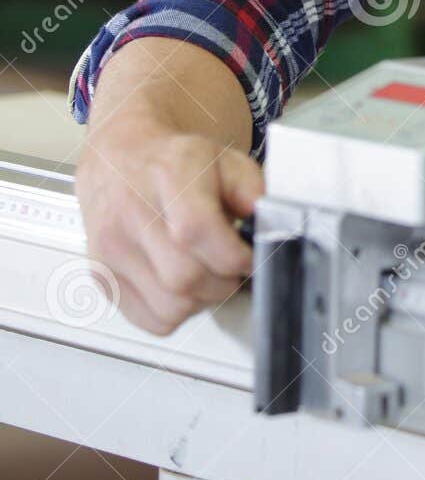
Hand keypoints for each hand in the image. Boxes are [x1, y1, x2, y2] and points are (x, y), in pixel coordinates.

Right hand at [76, 125, 262, 335]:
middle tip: (231, 268)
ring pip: (170, 306)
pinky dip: (176, 313)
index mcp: (167, 174)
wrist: (121, 159)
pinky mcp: (101, 275)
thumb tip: (267, 224)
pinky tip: (181, 285)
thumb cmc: (173, 164)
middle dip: (222, 282)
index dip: (233, 255)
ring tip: (207, 274)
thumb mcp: (224, 159)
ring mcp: (110, 247)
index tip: (247, 257)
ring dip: (201, 300)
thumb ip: (252, 190)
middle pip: (184, 277)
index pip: (196, 231)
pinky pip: (150, 320)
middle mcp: (131, 211)